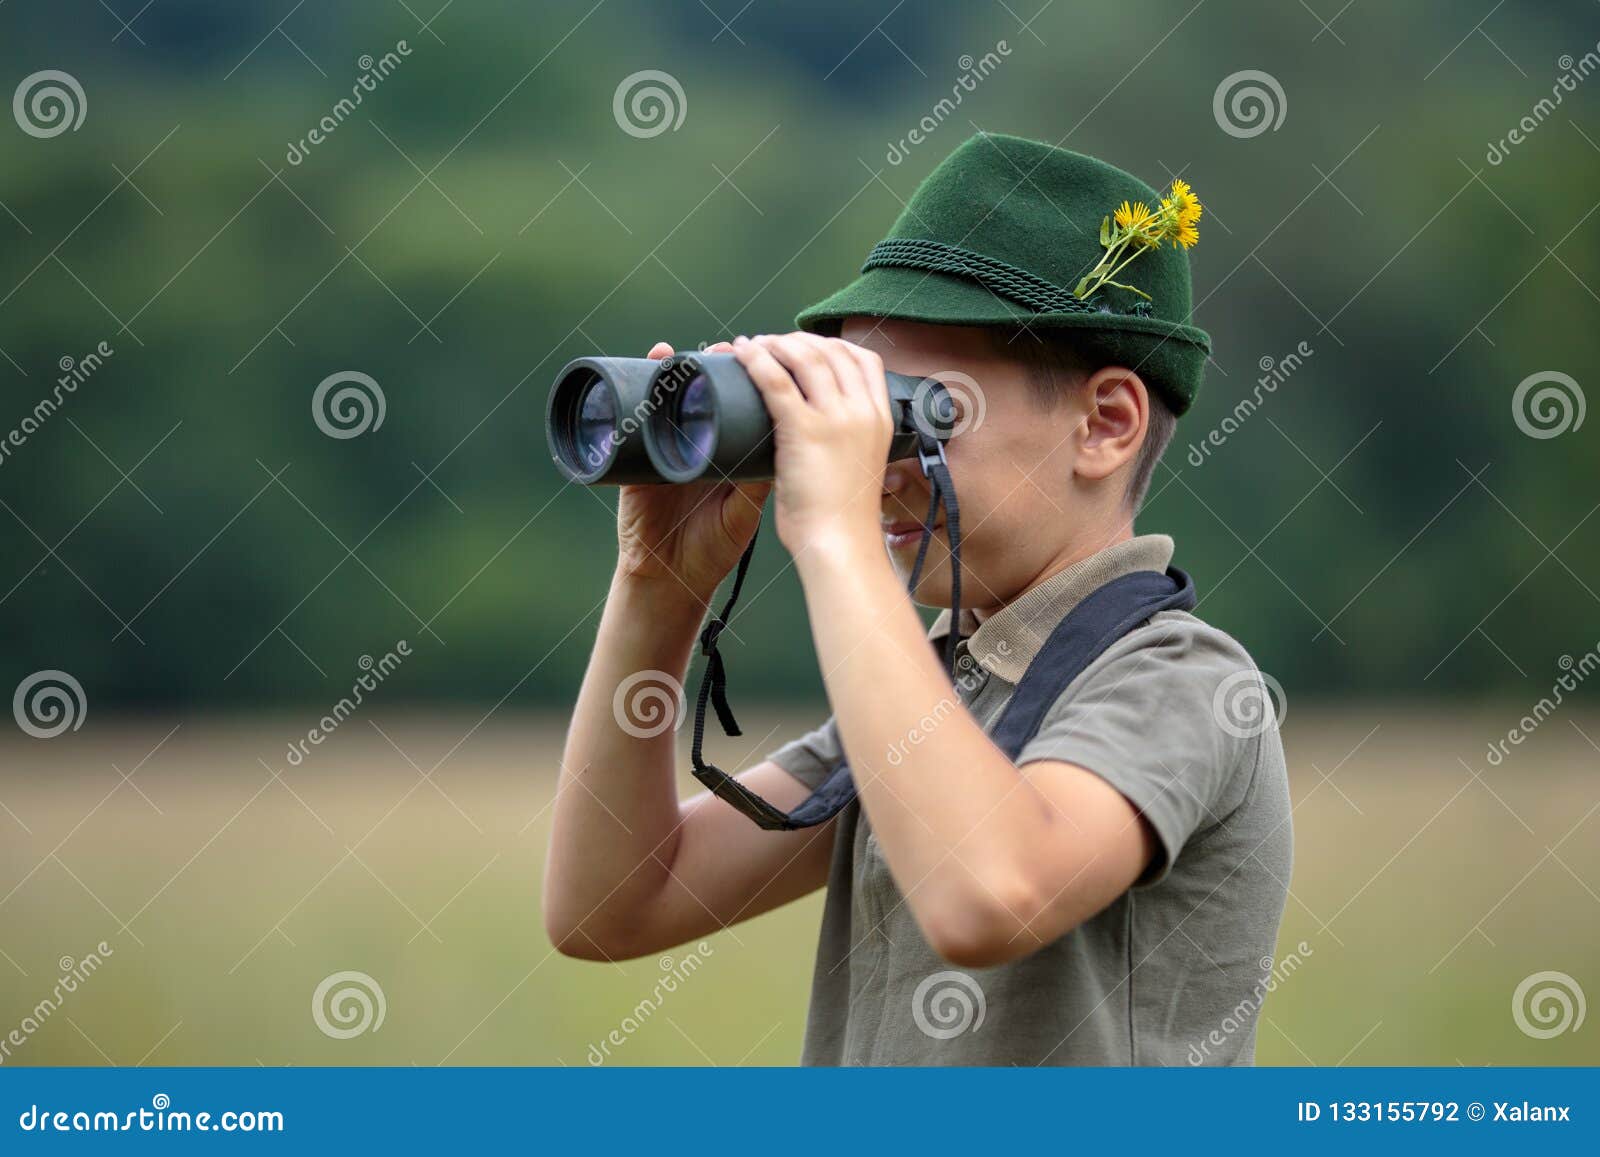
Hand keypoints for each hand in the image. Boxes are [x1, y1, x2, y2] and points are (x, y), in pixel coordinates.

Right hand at [614, 342, 770, 603]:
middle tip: (723, 348)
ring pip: (664, 402)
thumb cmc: (714, 548)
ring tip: (677, 353)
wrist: (673, 579)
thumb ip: (759, 483)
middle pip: (699, 394)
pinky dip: (636, 396)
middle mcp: (692, 445)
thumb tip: (788, 444)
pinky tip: (645, 372)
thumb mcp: (743, 512)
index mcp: (723, 454)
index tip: (760, 358)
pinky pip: (631, 423)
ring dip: (669, 372)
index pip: (733, 407)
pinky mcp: (633, 464)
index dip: (746, 381)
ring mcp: (661, 451)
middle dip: (708, 365)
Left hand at [731, 332, 892, 554]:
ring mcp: (836, 418)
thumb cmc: (843, 518)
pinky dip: (756, 360)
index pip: (865, 360)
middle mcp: (862, 411)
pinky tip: (740, 353)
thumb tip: (821, 432)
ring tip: (752, 345)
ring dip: (774, 342)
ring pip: (804, 357)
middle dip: (798, 340)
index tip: (808, 347)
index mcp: (881, 419)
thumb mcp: (860, 466)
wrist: (841, 545)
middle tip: (771, 344)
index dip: (833, 345)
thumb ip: (847, 443)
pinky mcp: (805, 429)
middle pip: (832, 350)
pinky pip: (776, 380)